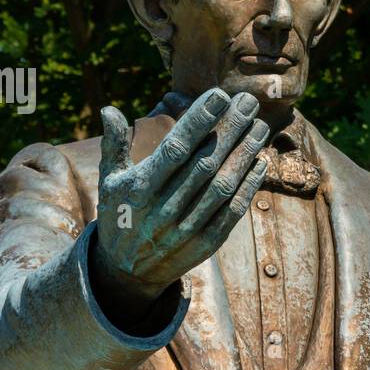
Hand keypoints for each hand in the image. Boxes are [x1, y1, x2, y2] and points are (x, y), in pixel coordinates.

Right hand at [90, 88, 269, 326]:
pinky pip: (232, 211)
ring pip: (223, 186)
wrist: (127, 273)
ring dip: (245, 154)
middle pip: (205, 163)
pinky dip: (248, 186)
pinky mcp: (206, 244)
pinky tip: (260, 161)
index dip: (199, 122)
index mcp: (140, 189)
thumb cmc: (120, 214)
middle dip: (229, 129)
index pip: (175, 149)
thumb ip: (113, 146)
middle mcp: (164, 209)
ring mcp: (187, 229)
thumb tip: (109, 109)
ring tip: (260, 126)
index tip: (220, 96)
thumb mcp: (109, 182)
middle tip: (248, 101)